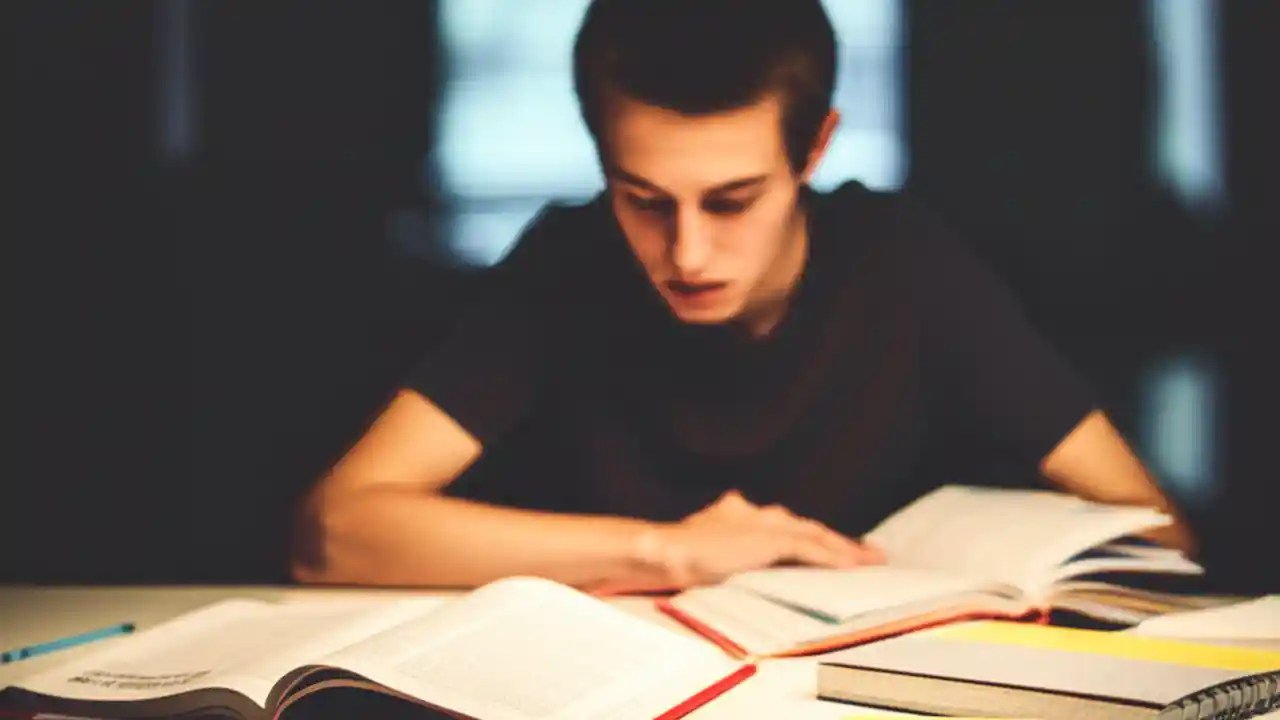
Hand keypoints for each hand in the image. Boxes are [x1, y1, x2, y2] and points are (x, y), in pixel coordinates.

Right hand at [634, 490, 883, 588]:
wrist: (665, 551)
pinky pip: (811, 550)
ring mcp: (764, 525)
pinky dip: (833, 557)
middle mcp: (754, 513)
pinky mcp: (771, 540)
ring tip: (871, 560)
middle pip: (804, 526)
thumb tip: (721, 564)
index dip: (806, 535)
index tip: (827, 544)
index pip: (780, 525)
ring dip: (844, 548)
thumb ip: (718, 552)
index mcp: (735, 513)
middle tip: (865, 552)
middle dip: (835, 540)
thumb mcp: (699, 550)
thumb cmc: (672, 556)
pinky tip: (853, 566)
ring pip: (814, 535)